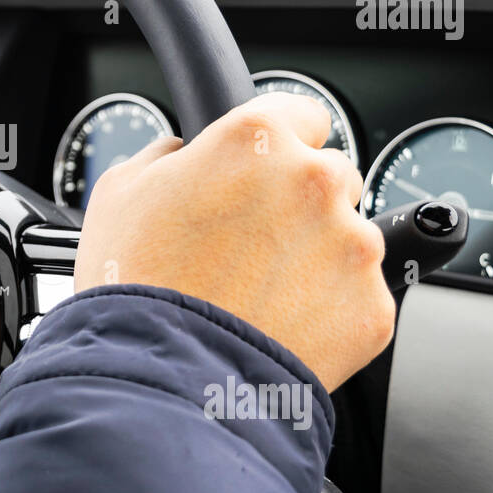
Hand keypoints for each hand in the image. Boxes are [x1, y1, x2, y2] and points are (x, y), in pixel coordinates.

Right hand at [74, 92, 394, 391]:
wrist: (164, 381)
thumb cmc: (136, 286)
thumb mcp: (119, 192)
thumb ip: (166, 155)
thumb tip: (184, 156)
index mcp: (256, 140)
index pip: (300, 112)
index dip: (278, 142)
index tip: (265, 170)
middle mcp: (315, 180)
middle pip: (330, 174)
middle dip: (298, 204)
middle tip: (250, 245)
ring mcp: (352, 244)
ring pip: (349, 236)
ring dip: (316, 256)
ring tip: (261, 294)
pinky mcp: (372, 306)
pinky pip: (359, 296)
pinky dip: (329, 310)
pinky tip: (281, 324)